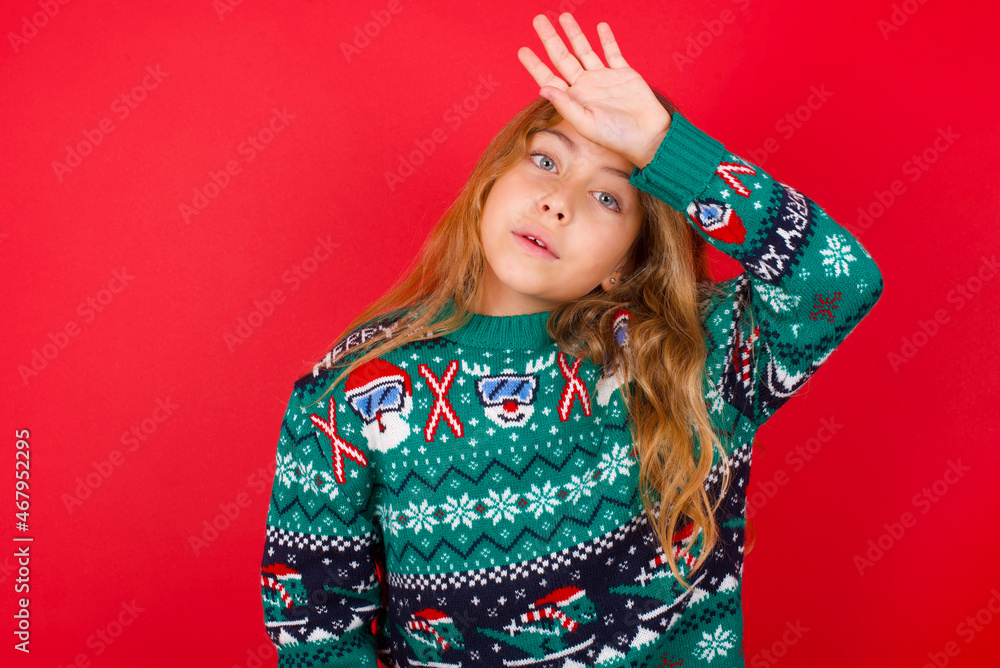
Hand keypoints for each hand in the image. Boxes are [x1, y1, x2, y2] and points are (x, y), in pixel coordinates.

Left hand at [517, 13, 671, 168]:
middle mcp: (586, 86)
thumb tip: (542, 88)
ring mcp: (604, 78)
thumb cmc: (616, 137)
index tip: (522, 50)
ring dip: (574, 34)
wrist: (648, 136)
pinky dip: (607, 39)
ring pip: (585, 50)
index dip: (535, 64)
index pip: (549, 77)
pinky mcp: (624, 74)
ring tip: (565, 17)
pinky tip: (600, 27)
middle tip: (539, 20)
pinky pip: (613, 53)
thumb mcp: (586, 123)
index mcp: (574, 99)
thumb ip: (565, 105)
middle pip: (563, 57)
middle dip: (550, 38)